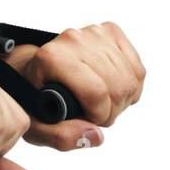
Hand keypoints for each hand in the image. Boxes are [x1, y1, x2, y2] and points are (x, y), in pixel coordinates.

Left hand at [15, 22, 145, 149]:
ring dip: (122, 100)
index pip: (96, 92)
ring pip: (130, 79)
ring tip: (101, 103)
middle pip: (117, 87)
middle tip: (95, 114)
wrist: (34, 71)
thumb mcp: (36, 128)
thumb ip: (61, 137)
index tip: (88, 120)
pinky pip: (137, 68)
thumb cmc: (33, 100)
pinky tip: (112, 90)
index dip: (99, 115)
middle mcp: (72, 39)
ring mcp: (93, 32)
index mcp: (50, 57)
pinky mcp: (110, 31)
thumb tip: (96, 135)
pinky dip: (131, 87)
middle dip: (112, 111)